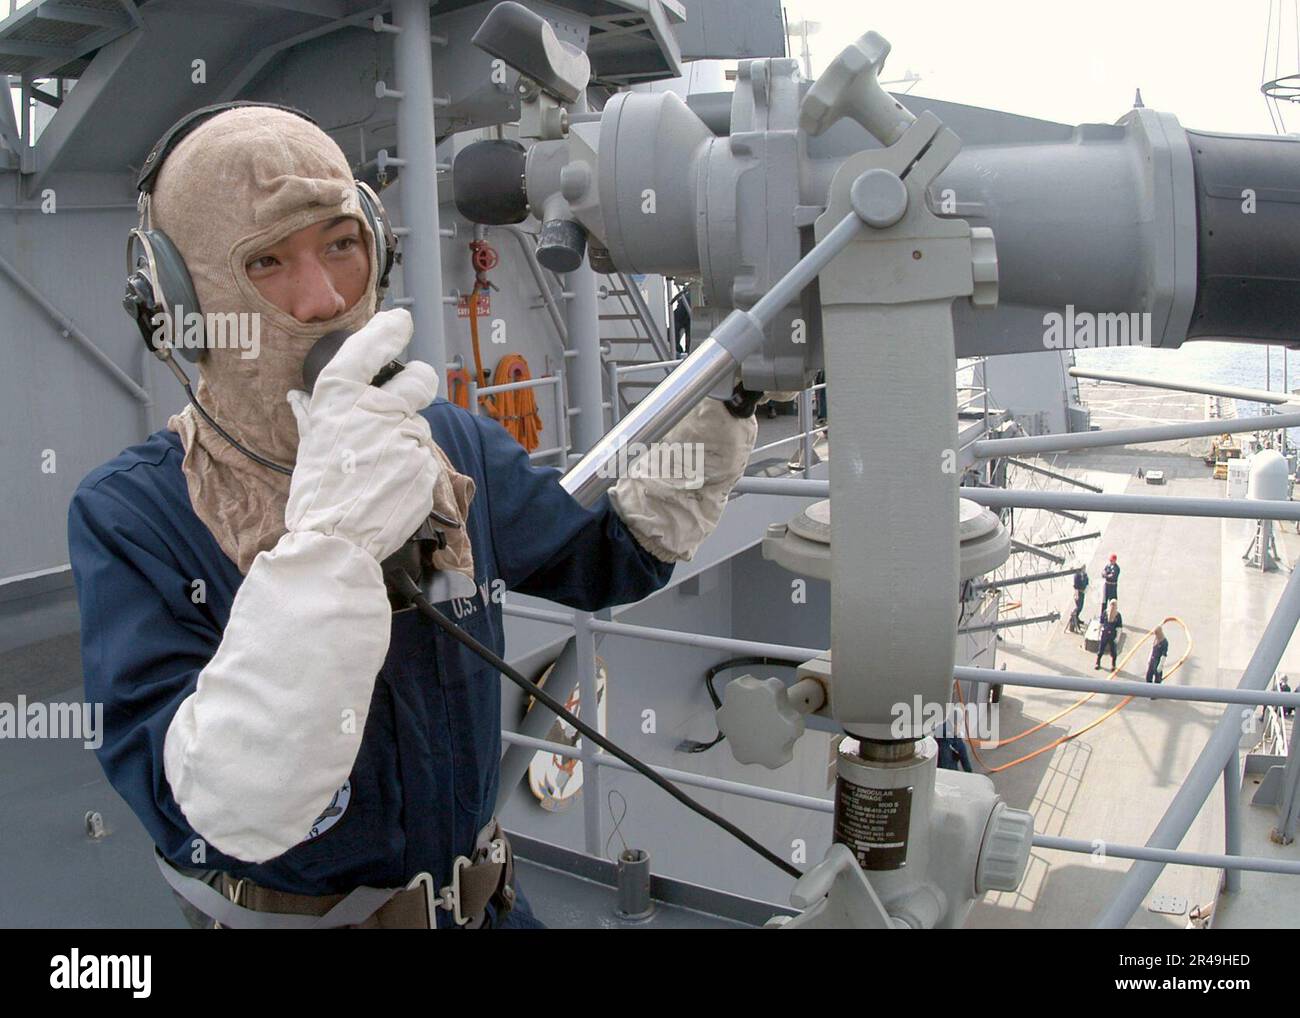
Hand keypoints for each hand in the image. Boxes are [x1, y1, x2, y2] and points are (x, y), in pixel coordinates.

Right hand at [284, 308, 442, 561]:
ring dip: (407, 441)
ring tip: (381, 469)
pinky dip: (412, 470)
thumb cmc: (315, 493)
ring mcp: (406, 437)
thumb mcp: (309, 444)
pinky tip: (391, 486)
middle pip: (421, 378)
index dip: (389, 329)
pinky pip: (424, 460)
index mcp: (341, 399)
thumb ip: (312, 415)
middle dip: (420, 382)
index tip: (401, 320)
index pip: (369, 348)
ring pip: (420, 427)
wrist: (335, 539)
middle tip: (410, 394)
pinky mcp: (425, 465)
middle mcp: (377, 410)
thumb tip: (300, 396)